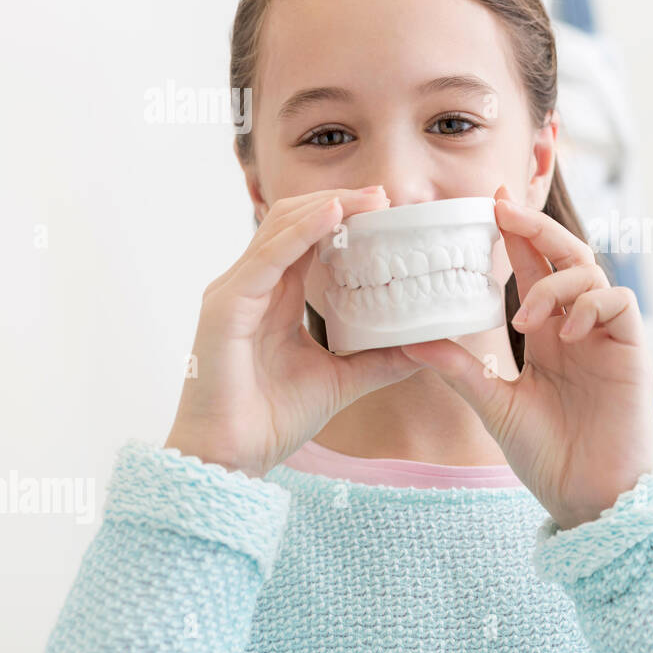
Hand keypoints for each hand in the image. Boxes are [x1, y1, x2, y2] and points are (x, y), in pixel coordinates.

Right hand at [165, 187, 428, 476]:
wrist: (231, 459)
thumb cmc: (271, 419)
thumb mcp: (341, 380)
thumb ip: (380, 359)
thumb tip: (427, 347)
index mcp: (273, 296)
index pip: (308, 239)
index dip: (344, 216)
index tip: (386, 207)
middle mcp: (251, 285)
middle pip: (293, 221)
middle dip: (339, 201)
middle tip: (384, 194)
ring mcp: (234, 291)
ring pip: (280, 228)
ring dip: (326, 206)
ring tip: (368, 197)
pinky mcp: (226, 305)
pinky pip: (268, 257)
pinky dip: (302, 232)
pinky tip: (334, 215)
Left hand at [402, 185, 652, 530]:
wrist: (589, 498)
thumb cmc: (549, 456)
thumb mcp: (495, 406)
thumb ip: (461, 371)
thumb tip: (409, 342)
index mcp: (548, 332)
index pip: (533, 267)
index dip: (515, 233)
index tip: (489, 201)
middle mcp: (579, 326)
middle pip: (566, 255)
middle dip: (536, 227)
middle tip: (503, 209)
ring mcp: (607, 337)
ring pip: (591, 274)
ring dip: (555, 283)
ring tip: (526, 318)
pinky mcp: (633, 351)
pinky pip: (620, 303)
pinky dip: (591, 305)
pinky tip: (564, 332)